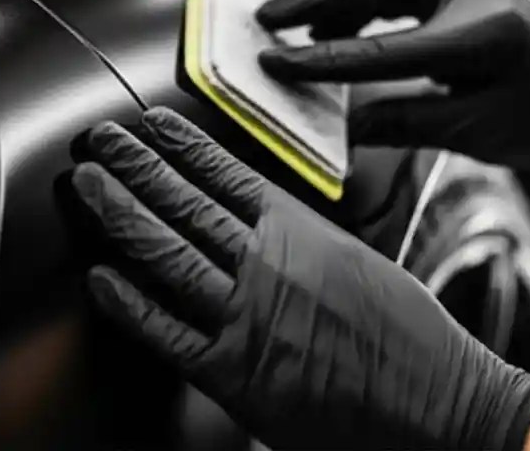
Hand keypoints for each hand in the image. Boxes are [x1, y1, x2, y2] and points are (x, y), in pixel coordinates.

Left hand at [73, 107, 529, 449]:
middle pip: (186, 203)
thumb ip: (299, 237)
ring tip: (90, 183)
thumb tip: (254, 215)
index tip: (148, 125)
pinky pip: (167, 331)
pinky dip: (130, 303)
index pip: (226, 175)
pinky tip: (102, 278)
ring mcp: (246, 317)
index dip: (179, 146)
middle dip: (136, 166)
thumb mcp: (356, 260)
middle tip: (100, 140)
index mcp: (302, 232)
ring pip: (167, 254)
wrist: (440, 404)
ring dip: (121, 214)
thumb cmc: (409, 338)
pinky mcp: (233, 371)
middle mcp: (268, 265)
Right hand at [255, 0, 529, 167]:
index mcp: (480, 36)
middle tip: (262, 17)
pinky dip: (360, 8)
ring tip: (286, 21)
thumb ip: (407, 124)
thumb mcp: (482, 134)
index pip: (382, 49)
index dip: (320, 60)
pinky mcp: (464, 0)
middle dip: (314, 2)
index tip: (270, 62)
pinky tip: (335, 29)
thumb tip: (342, 128)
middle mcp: (471, 0)